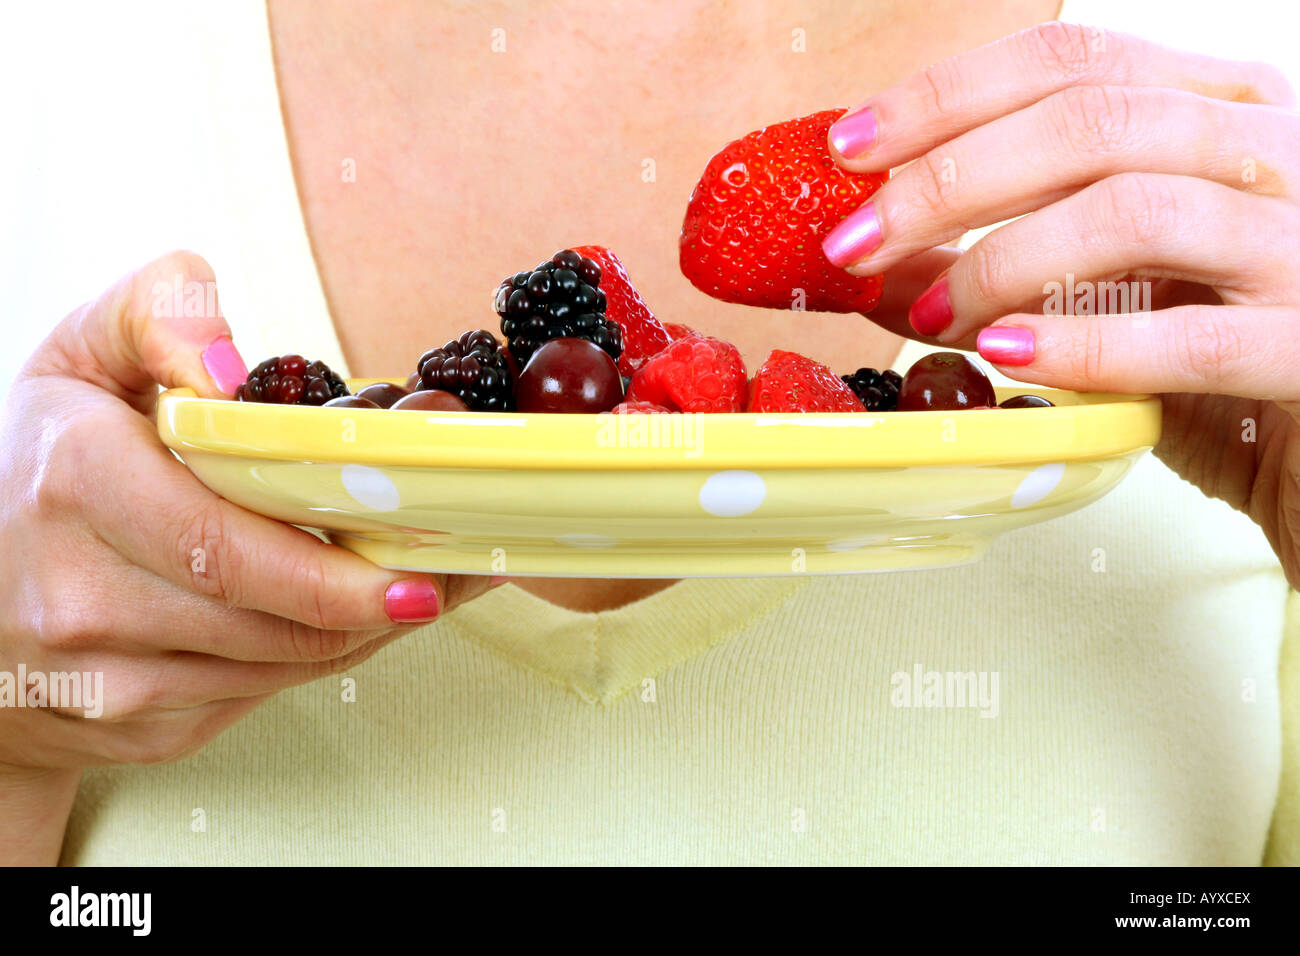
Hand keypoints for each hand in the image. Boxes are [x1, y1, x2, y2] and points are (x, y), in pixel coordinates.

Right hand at [0, 252, 498, 862]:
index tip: (409, 570)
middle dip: (372, 604)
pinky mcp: (137, 727)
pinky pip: (259, 695)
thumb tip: (229, 366)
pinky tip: (337, 617)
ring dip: (358, 631)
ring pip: (277, 667)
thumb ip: (156, 315)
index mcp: (75, 487)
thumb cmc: (44, 466)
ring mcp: (105, 678)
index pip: (221, 544)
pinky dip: (313, 657)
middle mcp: (78, 598)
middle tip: (440, 575)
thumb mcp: (81, 357)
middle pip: (268, 621)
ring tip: (405, 587)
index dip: (328, 570)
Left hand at [822, 22, 1299, 584]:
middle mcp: (1276, 153)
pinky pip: (1189, 338)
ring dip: (1002, 260)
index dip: (947, 97)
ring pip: (1133, 209)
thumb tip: (880, 263)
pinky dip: (1083, 346)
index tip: (851, 146)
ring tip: (930, 312)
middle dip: (947, 178)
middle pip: (1089, 122)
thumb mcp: (1120, 290)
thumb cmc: (1230, 360)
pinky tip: (1009, 355)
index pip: (1071, 62)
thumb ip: (1015, 264)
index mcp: (1223, 113)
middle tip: (857, 239)